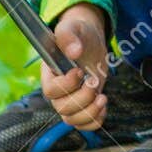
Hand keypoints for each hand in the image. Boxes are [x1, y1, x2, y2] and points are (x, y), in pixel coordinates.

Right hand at [41, 4, 110, 130]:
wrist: (90, 40)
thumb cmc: (77, 33)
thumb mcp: (71, 28)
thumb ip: (68, 36)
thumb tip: (74, 52)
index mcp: (49, 74)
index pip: (51, 90)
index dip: (66, 85)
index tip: (79, 71)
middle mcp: (57, 91)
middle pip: (63, 108)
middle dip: (82, 98)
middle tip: (94, 80)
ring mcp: (70, 100)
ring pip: (73, 120)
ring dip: (90, 112)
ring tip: (102, 97)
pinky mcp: (84, 105)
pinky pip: (85, 124)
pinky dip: (96, 119)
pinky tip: (102, 103)